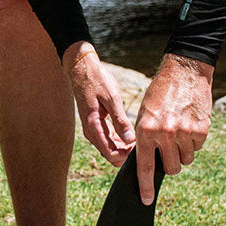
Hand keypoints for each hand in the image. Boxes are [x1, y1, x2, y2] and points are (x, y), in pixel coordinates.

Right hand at [63, 41, 135, 165]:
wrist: (82, 69)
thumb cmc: (97, 81)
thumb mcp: (111, 98)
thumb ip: (120, 121)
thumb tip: (130, 140)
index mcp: (93, 127)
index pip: (110, 153)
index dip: (126, 155)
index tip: (140, 147)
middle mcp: (91, 132)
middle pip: (110, 154)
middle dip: (126, 153)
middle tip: (143, 143)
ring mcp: (93, 129)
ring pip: (109, 148)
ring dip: (123, 147)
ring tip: (139, 138)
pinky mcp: (96, 125)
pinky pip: (108, 139)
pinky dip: (119, 140)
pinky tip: (130, 134)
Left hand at [135, 54, 212, 203]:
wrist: (184, 71)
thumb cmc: (160, 93)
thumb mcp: (144, 114)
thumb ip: (145, 139)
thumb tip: (148, 163)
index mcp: (146, 131)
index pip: (145, 167)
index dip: (146, 187)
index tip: (146, 200)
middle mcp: (165, 134)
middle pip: (171, 168)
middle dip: (170, 164)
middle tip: (169, 149)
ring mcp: (184, 133)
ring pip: (186, 160)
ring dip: (182, 151)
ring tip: (178, 130)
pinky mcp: (201, 130)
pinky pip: (197, 148)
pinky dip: (193, 141)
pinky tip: (188, 123)